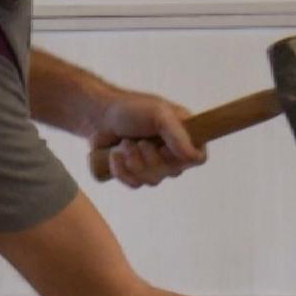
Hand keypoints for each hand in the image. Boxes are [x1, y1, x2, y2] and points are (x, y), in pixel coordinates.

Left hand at [89, 91, 205, 187]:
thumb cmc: (130, 109)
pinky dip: (121, 170)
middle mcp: (172, 152)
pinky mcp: (134, 174)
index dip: (182, 158)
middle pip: (174, 173)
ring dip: (134, 162)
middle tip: (139, 141)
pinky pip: (134, 185)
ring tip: (124, 144)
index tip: (164, 147)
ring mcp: (153, 165)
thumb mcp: (158, 114)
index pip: (198, 158)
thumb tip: (194, 157)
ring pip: (153, 181)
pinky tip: (114, 155)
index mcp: (184, 134)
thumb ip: (177, 134)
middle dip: (151, 157)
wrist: (97, 116)